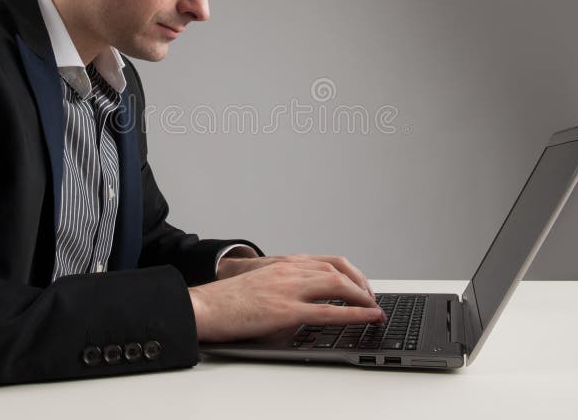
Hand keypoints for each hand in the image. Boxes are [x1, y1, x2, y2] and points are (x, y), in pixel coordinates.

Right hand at [189, 259, 384, 342]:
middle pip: (338, 269)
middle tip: (372, 300)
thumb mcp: (261, 284)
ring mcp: (288, 288)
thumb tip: (305, 305)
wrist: (204, 306)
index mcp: (284, 263)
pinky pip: (328, 311)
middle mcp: (289, 270)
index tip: (362, 287)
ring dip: (362, 297)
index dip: (351, 274)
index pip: (329, 261)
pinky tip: (366, 317)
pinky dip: (353, 314)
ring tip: (374, 309)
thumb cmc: (227, 300)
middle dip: (361, 285)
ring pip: (337, 284)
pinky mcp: (285, 310)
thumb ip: (285, 287)